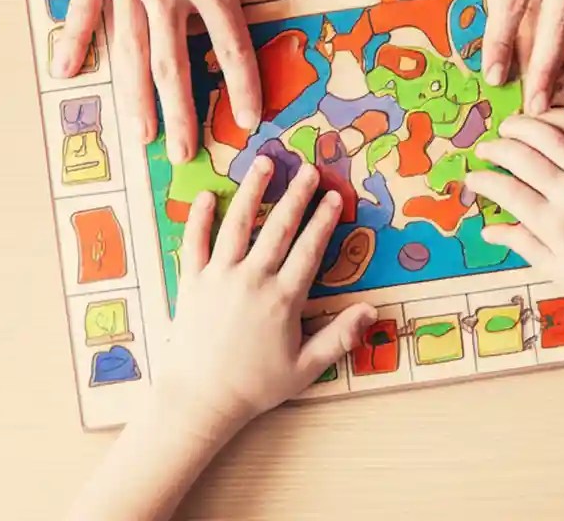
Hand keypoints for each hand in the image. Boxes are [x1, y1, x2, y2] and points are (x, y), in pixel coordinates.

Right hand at [54, 0, 333, 162]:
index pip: (231, 46)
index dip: (242, 86)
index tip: (247, 121)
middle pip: (174, 66)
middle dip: (181, 114)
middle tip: (182, 154)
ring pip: (129, 52)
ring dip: (135, 98)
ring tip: (138, 135)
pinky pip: (84, 11)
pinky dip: (75, 42)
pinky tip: (70, 74)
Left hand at [157, 156, 375, 424]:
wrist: (200, 399)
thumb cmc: (255, 387)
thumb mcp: (305, 367)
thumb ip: (339, 337)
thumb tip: (371, 311)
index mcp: (283, 299)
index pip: (309, 249)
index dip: (324, 220)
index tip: (334, 196)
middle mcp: (253, 279)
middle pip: (279, 227)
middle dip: (296, 195)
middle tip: (308, 170)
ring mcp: (219, 277)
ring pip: (238, 224)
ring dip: (253, 192)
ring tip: (264, 165)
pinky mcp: (192, 282)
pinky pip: (194, 242)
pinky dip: (200, 217)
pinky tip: (207, 196)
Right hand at [466, 111, 563, 315]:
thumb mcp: (560, 270)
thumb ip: (524, 244)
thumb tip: (488, 230)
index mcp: (554, 224)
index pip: (506, 190)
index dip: (483, 180)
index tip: (471, 178)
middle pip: (522, 156)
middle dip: (496, 149)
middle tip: (483, 150)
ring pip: (549, 134)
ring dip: (522, 125)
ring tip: (506, 127)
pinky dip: (557, 119)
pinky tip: (542, 120)